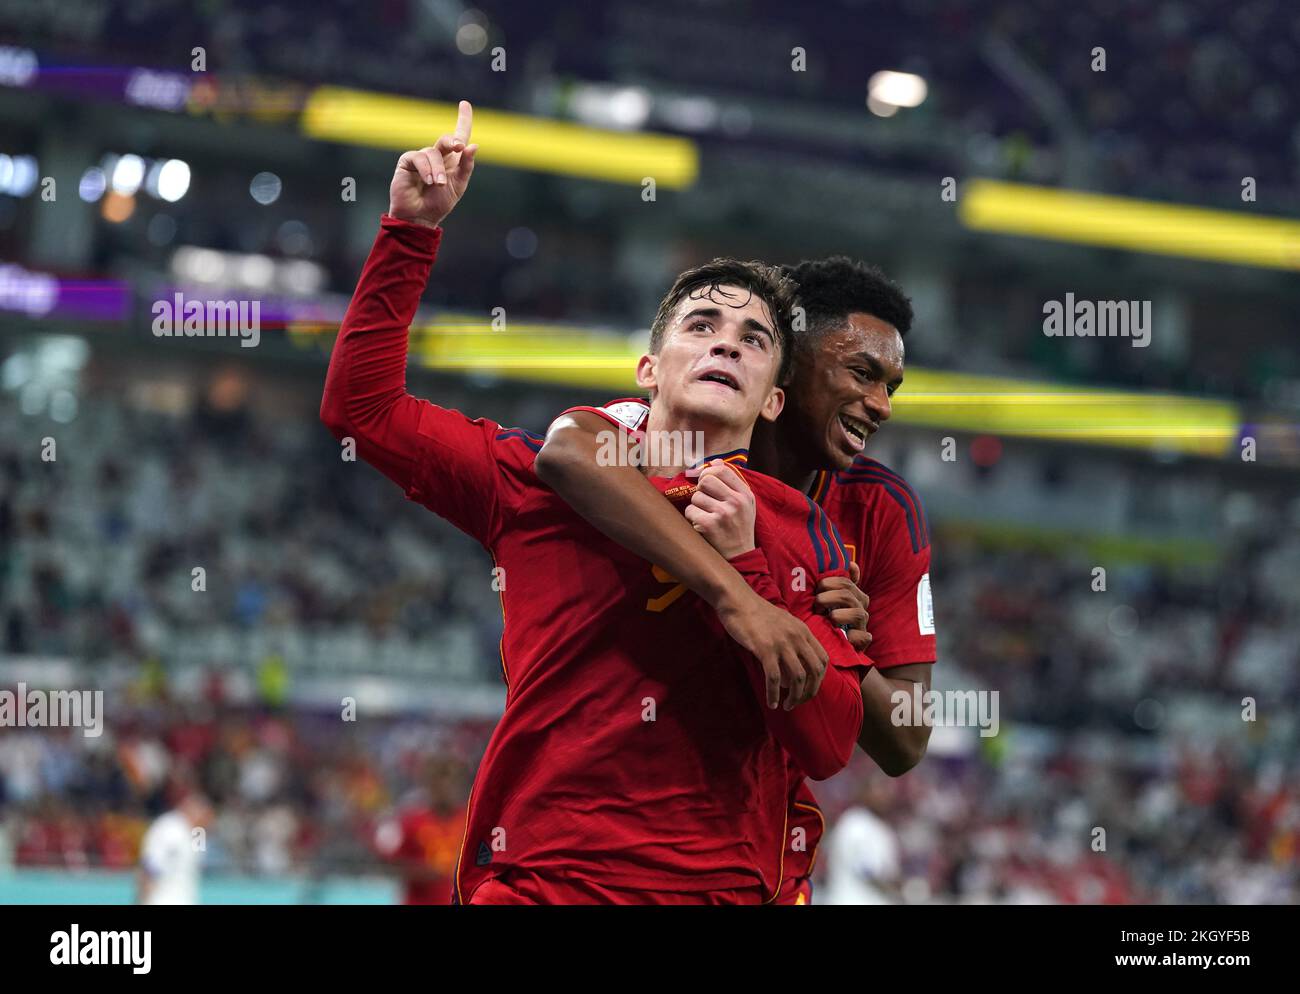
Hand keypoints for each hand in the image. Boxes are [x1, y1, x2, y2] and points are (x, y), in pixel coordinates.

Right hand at [388, 100, 477, 228]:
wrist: (420, 217)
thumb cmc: (439, 203)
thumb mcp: (459, 185)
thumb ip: (466, 166)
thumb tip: (474, 146)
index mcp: (452, 160)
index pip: (459, 136)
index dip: (463, 120)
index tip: (465, 104)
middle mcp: (437, 156)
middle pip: (447, 139)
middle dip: (453, 141)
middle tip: (459, 147)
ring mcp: (422, 158)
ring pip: (434, 152)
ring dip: (438, 170)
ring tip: (438, 184)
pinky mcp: (408, 161)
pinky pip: (419, 157)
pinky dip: (426, 169)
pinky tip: (428, 181)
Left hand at [684, 460, 754, 559]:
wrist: (740, 557)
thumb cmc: (740, 527)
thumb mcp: (744, 504)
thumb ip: (732, 482)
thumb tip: (715, 461)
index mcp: (745, 494)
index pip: (722, 469)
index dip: (708, 472)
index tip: (705, 481)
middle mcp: (736, 502)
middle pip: (706, 480)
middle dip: (701, 489)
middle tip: (705, 500)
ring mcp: (722, 514)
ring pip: (696, 496)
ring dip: (696, 506)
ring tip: (706, 516)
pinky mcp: (709, 525)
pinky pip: (690, 511)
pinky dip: (692, 518)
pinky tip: (701, 525)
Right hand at [716, 586, 828, 709]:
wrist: (737, 601)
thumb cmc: (756, 614)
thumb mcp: (783, 624)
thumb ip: (792, 644)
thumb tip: (790, 676)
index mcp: (803, 631)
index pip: (823, 660)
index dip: (819, 679)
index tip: (808, 689)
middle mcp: (797, 637)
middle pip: (814, 672)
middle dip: (809, 692)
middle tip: (798, 702)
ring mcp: (782, 643)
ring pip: (797, 678)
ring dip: (794, 697)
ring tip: (787, 706)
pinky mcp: (765, 649)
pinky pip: (774, 678)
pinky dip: (774, 694)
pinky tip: (771, 703)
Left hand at [815, 560, 871, 651]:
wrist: (832, 646)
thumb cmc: (825, 619)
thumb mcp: (824, 600)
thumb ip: (830, 583)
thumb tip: (850, 563)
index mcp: (853, 593)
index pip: (847, 580)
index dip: (832, 580)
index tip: (820, 585)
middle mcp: (860, 605)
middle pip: (847, 592)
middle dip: (827, 596)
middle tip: (816, 603)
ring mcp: (863, 622)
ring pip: (856, 612)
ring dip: (836, 615)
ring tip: (826, 618)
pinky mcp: (863, 640)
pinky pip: (863, 636)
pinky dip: (853, 636)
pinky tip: (844, 636)